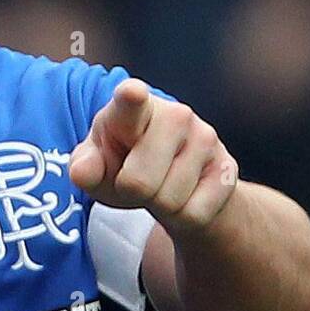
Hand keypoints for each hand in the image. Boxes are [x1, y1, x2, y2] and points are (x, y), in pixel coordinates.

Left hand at [69, 78, 237, 237]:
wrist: (175, 182)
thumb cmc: (125, 165)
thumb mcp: (97, 167)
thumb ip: (86, 168)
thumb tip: (83, 172)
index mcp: (131, 108)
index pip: (130, 101)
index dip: (131, 98)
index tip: (132, 93)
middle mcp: (174, 115)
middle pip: (138, 183)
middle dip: (131, 193)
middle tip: (135, 180)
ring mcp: (205, 139)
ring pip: (168, 202)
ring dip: (158, 206)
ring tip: (160, 185)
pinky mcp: (227, 169)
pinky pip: (193, 215)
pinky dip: (181, 217)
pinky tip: (184, 195)